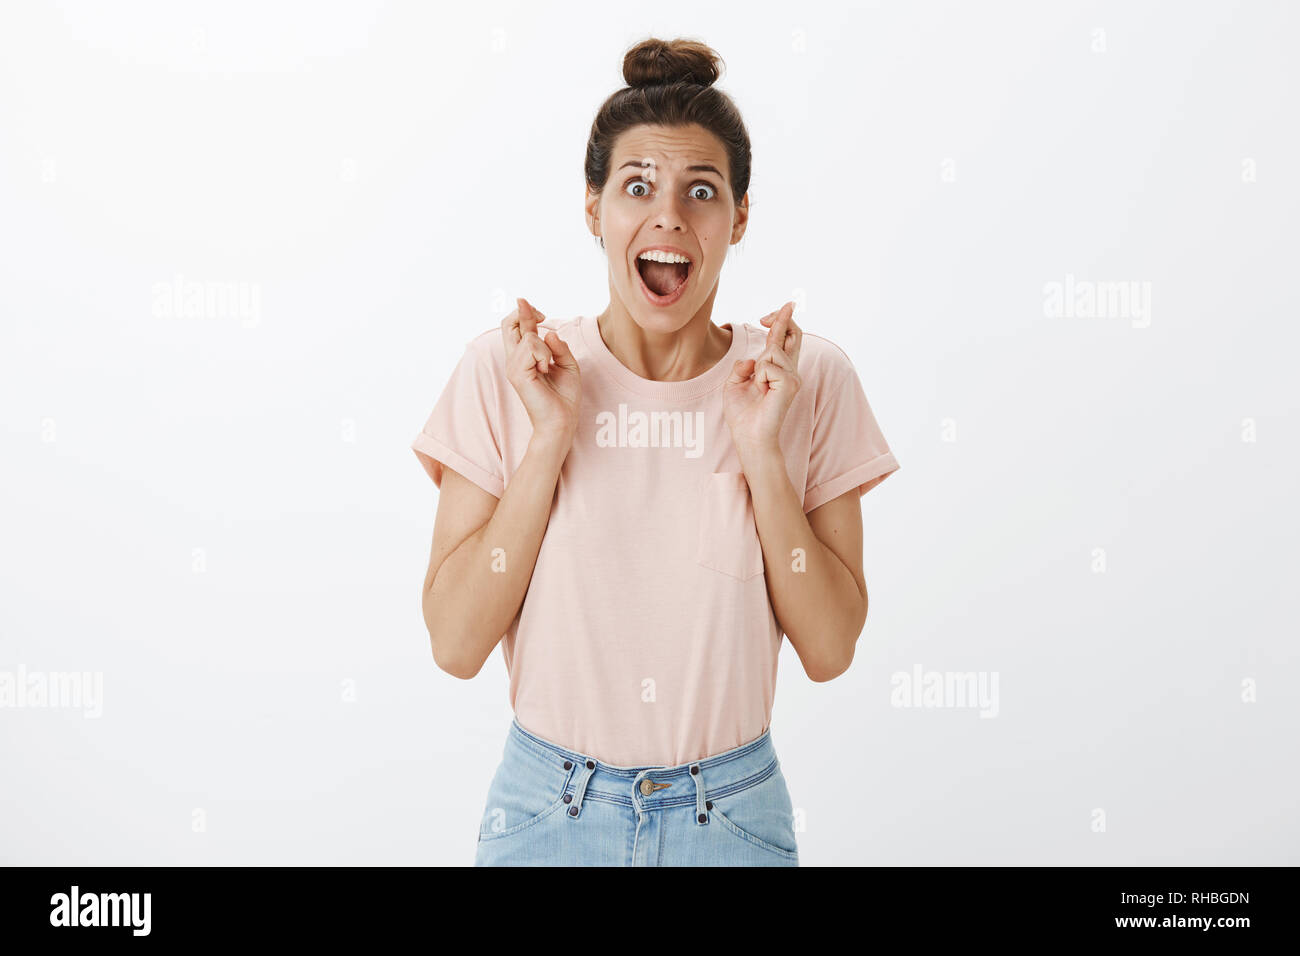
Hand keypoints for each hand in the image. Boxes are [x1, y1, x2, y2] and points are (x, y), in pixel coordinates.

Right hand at [501, 297, 580, 442]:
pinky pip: (532, 347)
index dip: (525, 313)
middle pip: (507, 324)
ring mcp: (513, 367)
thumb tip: (550, 331)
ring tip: (548, 367)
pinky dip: (544, 355)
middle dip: (524, 313)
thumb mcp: (567, 365)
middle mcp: (514, 360)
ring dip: (545, 348)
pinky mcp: (517, 373)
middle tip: (542, 315)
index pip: (516, 327)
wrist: (562, 420)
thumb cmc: (564, 396)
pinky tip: (545, 370)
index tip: (542, 314)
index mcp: (524, 357)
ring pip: (528, 337)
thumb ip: (559, 347)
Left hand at [723, 301, 800, 452]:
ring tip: (759, 389)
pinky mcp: (791, 384)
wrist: (748, 437)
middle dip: (783, 318)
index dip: (782, 320)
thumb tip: (752, 359)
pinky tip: (763, 392)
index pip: (784, 339)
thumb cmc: (742, 414)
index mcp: (778, 370)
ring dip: (758, 368)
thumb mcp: (733, 384)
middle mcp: (789, 371)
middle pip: (793, 334)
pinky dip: (759, 377)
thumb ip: (741, 367)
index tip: (784, 306)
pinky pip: (768, 366)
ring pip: (772, 351)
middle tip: (777, 310)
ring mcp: (792, 377)